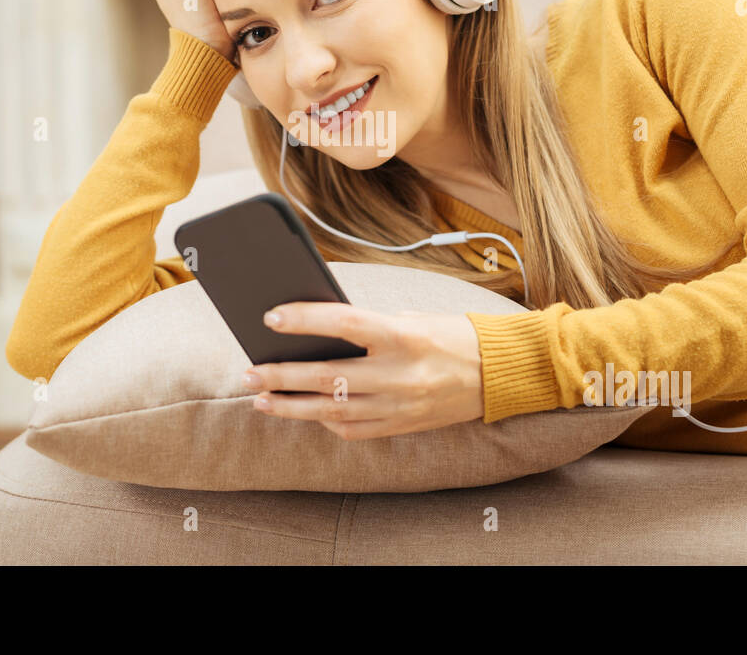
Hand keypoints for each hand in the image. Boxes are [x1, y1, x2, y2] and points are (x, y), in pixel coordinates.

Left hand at [243, 303, 484, 439]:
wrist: (498, 373)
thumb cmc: (452, 335)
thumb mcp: (411, 318)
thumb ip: (368, 326)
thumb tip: (317, 331)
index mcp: (402, 335)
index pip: (342, 323)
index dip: (302, 320)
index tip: (270, 318)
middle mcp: (399, 373)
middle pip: (326, 376)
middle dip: (280, 375)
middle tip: (249, 373)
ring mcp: (399, 406)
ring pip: (330, 410)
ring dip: (290, 406)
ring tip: (261, 399)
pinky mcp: (401, 426)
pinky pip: (352, 429)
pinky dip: (324, 421)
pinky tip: (305, 412)